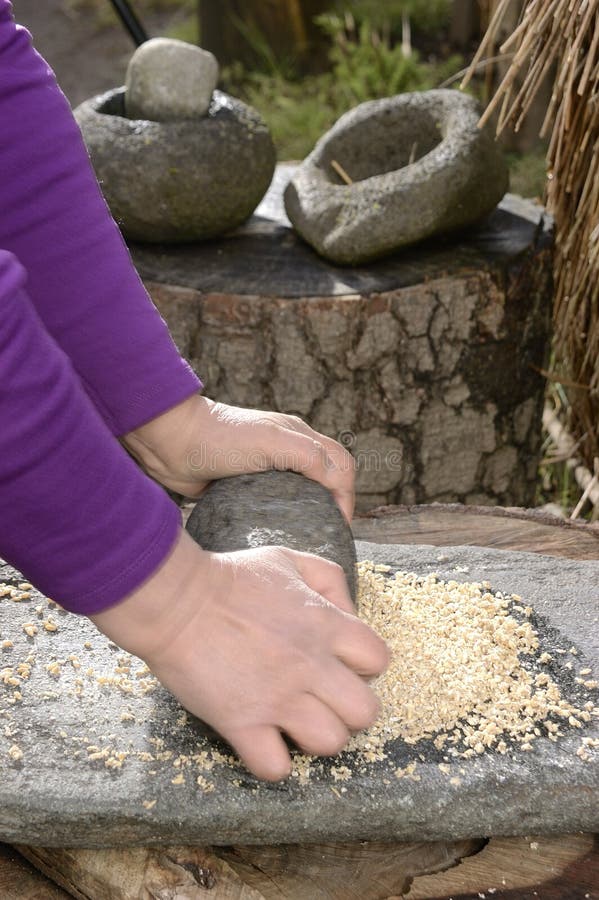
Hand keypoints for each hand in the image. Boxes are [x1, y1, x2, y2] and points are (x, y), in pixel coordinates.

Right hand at [91, 531, 388, 780]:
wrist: (177, 601)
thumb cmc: (231, 577)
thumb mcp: (289, 560)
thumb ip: (329, 580)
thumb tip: (348, 613)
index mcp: (327, 625)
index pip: (379, 660)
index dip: (364, 666)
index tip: (340, 664)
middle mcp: (312, 666)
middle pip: (365, 712)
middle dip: (349, 710)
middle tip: (323, 700)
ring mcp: (279, 698)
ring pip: (330, 744)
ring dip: (316, 737)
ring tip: (295, 722)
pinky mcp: (243, 723)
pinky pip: (276, 766)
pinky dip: (273, 762)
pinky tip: (263, 741)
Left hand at [122, 394, 354, 520]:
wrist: (170, 443)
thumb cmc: (219, 438)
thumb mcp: (271, 441)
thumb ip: (308, 455)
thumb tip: (337, 482)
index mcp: (299, 438)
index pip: (342, 466)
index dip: (347, 496)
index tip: (339, 527)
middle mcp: (288, 453)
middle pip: (328, 480)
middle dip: (335, 507)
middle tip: (329, 538)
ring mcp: (267, 472)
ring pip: (302, 496)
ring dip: (310, 515)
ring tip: (306, 542)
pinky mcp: (245, 489)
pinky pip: (273, 507)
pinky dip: (282, 521)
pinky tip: (276, 536)